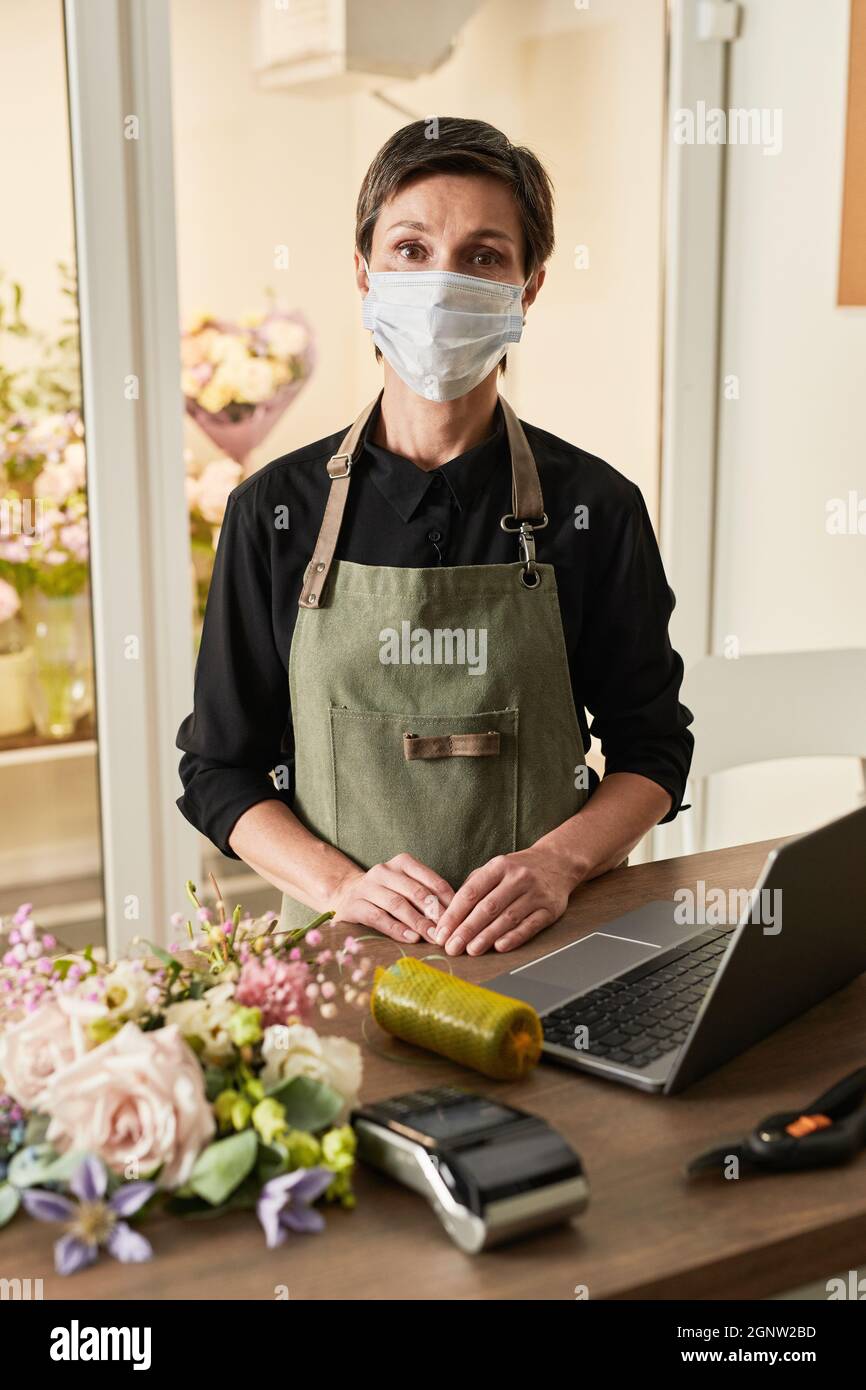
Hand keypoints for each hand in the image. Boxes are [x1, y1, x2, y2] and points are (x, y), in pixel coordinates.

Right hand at [330, 853, 453, 943]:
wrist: (346, 895)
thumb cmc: (387, 894)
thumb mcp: (407, 888)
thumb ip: (428, 896)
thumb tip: (457, 915)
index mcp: (402, 863)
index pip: (430, 879)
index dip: (447, 899)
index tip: (460, 917)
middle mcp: (383, 871)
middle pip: (415, 891)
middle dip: (434, 913)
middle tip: (448, 931)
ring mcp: (367, 887)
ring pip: (397, 904)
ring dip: (418, 922)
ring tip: (433, 937)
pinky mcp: (353, 905)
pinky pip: (378, 917)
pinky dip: (396, 929)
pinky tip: (411, 938)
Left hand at [432, 846, 578, 955]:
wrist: (558, 862)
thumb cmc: (518, 869)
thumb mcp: (495, 868)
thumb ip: (473, 887)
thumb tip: (450, 915)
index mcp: (499, 866)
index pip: (471, 892)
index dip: (454, 914)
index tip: (442, 932)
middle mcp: (518, 878)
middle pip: (488, 907)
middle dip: (467, 929)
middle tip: (452, 947)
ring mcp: (535, 894)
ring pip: (507, 918)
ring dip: (487, 937)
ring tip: (471, 951)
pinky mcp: (550, 909)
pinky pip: (530, 926)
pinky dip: (514, 938)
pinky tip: (499, 947)